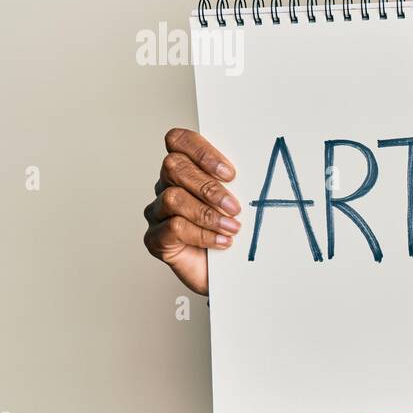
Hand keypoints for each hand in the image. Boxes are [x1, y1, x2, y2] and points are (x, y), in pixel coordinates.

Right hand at [142, 128, 241, 295]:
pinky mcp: (155, 239)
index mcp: (186, 167)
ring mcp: (157, 212)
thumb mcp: (240, 200)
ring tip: (233, 228)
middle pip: (174, 166)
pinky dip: (202, 235)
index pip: (178, 140)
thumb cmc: (235, 229)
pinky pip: (173, 228)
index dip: (202, 151)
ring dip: (208, 214)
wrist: (231, 272)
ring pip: (173, 198)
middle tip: (235, 207)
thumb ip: (238, 182)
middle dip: (209, 187)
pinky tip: (222, 243)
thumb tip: (257, 169)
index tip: (231, 174)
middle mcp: (166, 185)